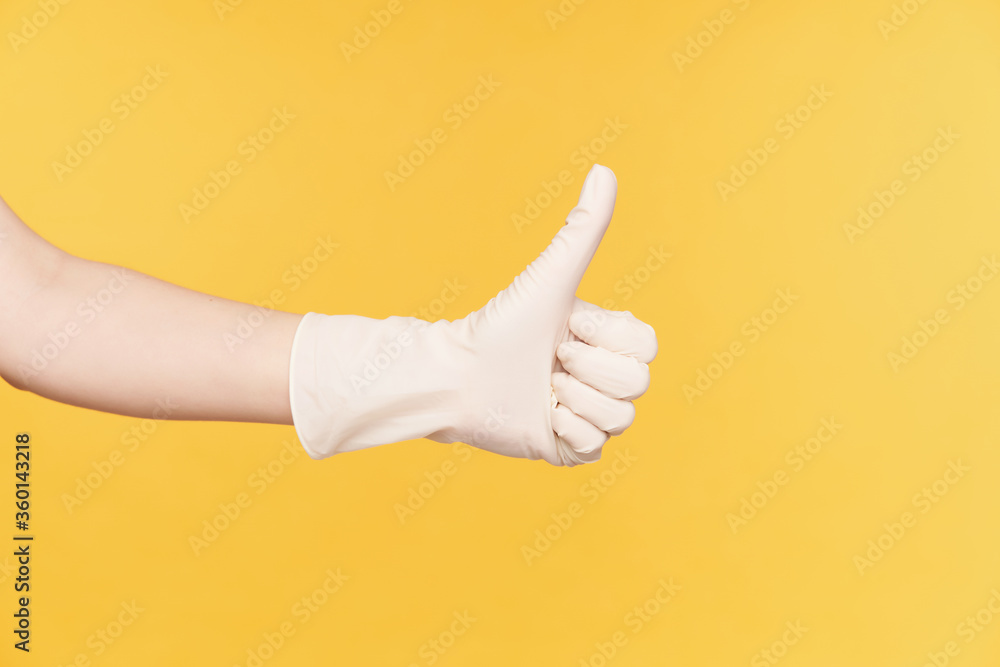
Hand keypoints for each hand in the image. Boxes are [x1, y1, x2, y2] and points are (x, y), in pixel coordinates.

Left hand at [290, 164, 656, 464]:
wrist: (459, 376)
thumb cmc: (502, 323)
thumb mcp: (550, 278)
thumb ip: (583, 229)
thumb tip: (604, 169)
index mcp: (610, 340)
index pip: (647, 346)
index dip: (604, 337)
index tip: (564, 328)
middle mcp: (607, 377)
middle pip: (637, 383)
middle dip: (586, 369)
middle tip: (550, 361)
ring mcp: (593, 414)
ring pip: (621, 418)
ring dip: (574, 400)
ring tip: (543, 389)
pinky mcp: (574, 448)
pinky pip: (598, 447)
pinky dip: (567, 431)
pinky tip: (542, 417)